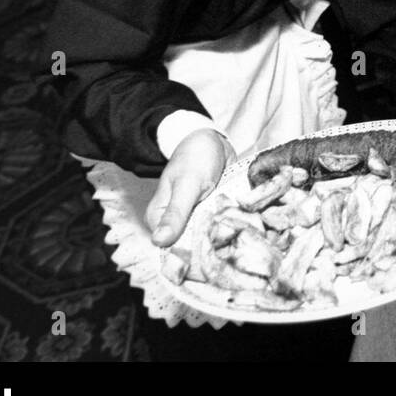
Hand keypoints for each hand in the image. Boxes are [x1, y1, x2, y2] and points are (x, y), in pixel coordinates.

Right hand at [146, 128, 229, 246]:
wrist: (211, 139)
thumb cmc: (195, 158)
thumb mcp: (187, 185)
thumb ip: (175, 213)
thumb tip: (159, 242)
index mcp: (157, 218)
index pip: (171, 249)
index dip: (190, 254)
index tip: (212, 255)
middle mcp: (172, 222)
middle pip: (188, 246)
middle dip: (208, 246)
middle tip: (229, 243)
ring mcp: (191, 219)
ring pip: (204, 237)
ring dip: (219, 236)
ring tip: (237, 235)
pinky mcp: (207, 214)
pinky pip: (215, 227)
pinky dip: (225, 226)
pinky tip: (238, 226)